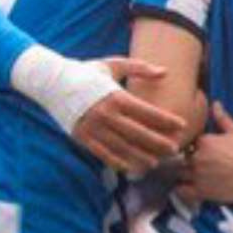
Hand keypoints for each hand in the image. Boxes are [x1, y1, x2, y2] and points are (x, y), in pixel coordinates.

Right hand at [72, 58, 185, 173]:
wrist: (50, 82)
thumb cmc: (86, 72)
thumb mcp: (112, 65)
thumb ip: (139, 68)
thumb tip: (165, 72)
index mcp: (115, 96)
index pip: (146, 112)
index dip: (166, 120)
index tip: (182, 125)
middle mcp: (105, 114)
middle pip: (138, 133)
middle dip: (158, 142)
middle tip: (175, 149)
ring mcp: (93, 128)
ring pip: (122, 147)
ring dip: (141, 156)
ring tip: (156, 162)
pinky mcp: (83, 137)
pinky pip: (103, 154)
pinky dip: (118, 162)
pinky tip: (131, 167)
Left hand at [184, 103, 232, 205]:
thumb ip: (223, 118)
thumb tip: (215, 104)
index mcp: (204, 141)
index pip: (193, 144)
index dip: (198, 149)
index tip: (206, 153)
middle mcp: (197, 157)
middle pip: (184, 159)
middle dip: (191, 162)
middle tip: (203, 166)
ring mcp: (197, 175)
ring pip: (180, 174)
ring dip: (185, 175)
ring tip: (194, 178)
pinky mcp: (200, 191)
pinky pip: (182, 191)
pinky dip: (182, 190)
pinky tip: (188, 189)